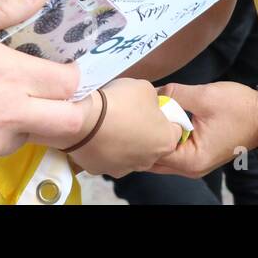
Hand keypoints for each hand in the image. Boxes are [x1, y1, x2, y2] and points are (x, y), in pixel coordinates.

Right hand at [0, 0, 83, 188]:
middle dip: (63, 110)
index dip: (69, 75)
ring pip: (18, 139)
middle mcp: (6, 119)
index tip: (59, 70)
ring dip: (10, 123)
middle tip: (39, 95)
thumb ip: (2, 7)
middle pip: (65, 123)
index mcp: (9, 77)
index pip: (69, 84)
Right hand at [66, 78, 183, 177]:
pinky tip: (96, 133)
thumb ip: (153, 99)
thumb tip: (149, 105)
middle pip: (152, 143)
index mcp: (166, 141)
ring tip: (109, 122)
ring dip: (124, 141)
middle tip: (129, 114)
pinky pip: (107, 156)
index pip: (175, 128)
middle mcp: (149, 160)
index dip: (165, 116)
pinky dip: (104, 147)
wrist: (82, 119)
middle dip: (144, 130)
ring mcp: (125, 168)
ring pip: (129, 153)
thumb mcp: (145, 88)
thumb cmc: (120, 102)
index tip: (152, 107)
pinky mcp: (102, 170)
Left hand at [148, 81, 257, 178]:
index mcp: (191, 160)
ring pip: (165, 154)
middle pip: (156, 157)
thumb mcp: (204, 96)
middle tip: (140, 114)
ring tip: (151, 114)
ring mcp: (196, 163)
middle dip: (147, 137)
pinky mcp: (199, 155)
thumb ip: (174, 95)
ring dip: (157, 137)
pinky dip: (168, 137)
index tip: (139, 112)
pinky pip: (175, 150)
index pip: (154, 152)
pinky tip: (164, 119)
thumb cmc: (239, 109)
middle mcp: (192, 168)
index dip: (144, 131)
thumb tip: (153, 93)